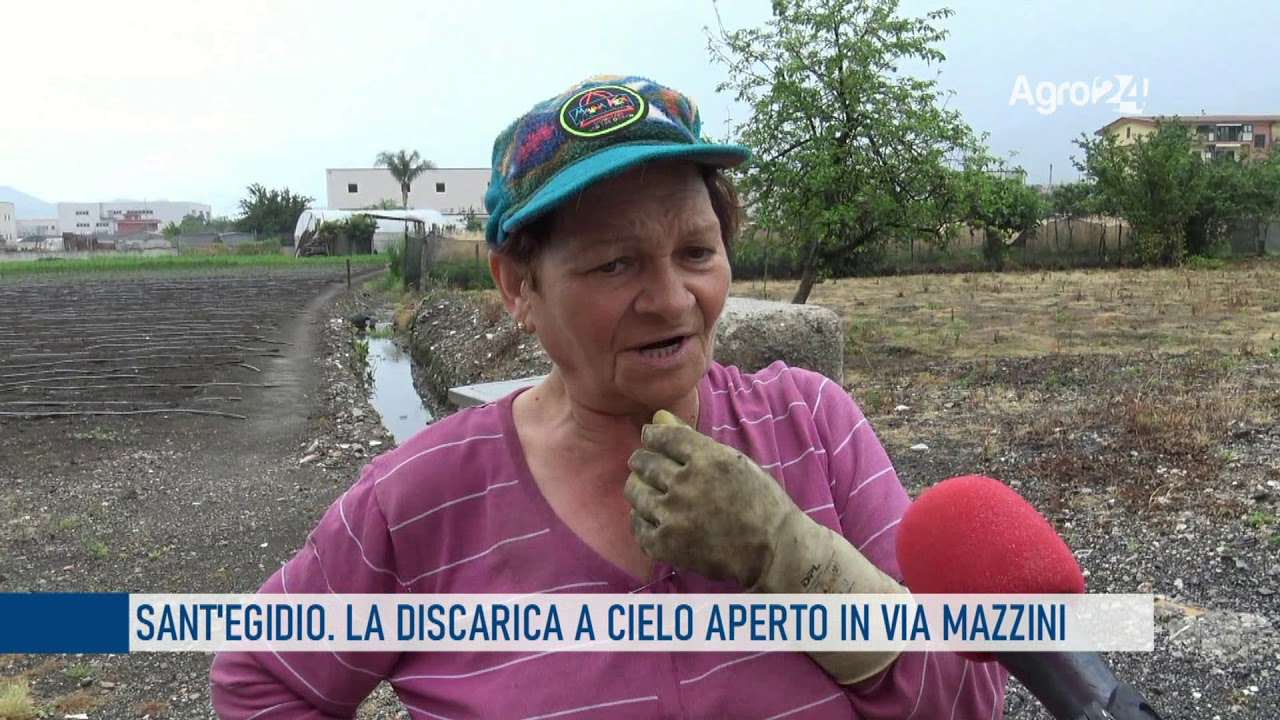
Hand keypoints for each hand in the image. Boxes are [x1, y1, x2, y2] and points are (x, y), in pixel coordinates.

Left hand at [624, 410, 799, 589]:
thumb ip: (693, 439)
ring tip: (648, 490)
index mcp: (707, 459)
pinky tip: (652, 517)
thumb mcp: (735, 462)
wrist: (772, 551)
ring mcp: (674, 516)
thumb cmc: (760, 501)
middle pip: (645, 463)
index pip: (663, 437)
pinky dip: (641, 519)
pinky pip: (637, 526)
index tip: (650, 437)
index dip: (652, 435)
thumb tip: (659, 416)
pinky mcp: (666, 544)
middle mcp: (686, 484)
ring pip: (636, 492)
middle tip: (645, 464)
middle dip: (642, 460)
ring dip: (639, 487)